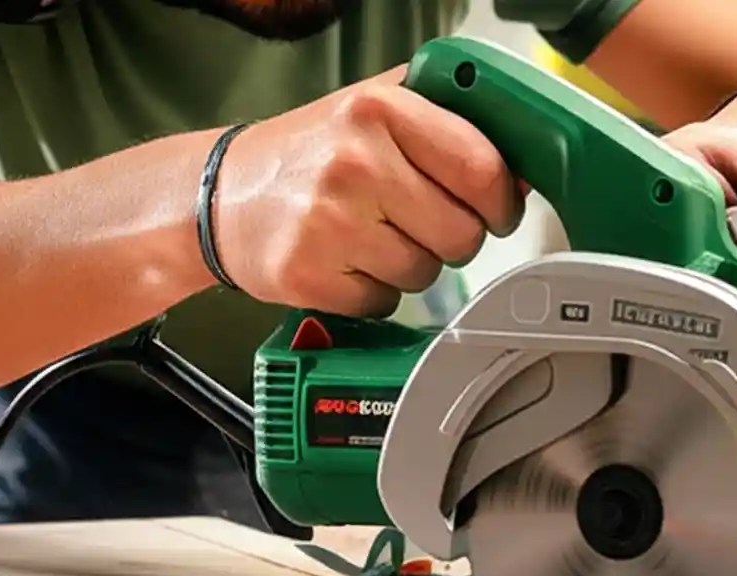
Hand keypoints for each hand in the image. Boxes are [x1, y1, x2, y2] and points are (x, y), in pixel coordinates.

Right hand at [210, 66, 523, 316]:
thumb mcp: (373, 111)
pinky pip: (384, 303)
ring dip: (410, 266)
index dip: (501, 200)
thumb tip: (518, 172)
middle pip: (462, 233)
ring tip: (371, 236)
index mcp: (380, 111)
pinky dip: (373, 292)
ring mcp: (329, 222)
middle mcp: (355, 163)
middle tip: (418, 222)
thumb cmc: (307, 154)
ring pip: (427, 274)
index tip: (497, 209)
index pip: (482, 169)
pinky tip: (346, 262)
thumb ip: (447, 124)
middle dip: (452, 237)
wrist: (218, 195)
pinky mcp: (308, 274)